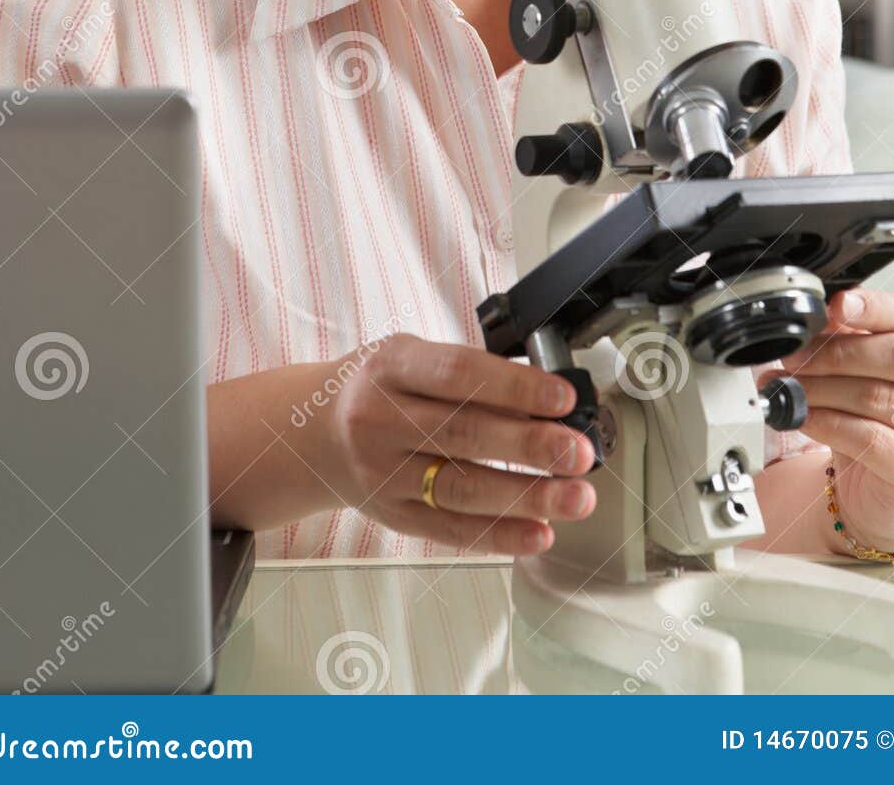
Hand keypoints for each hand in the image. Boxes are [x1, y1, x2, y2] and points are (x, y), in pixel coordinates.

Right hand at [323, 333, 597, 554]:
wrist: (313, 432)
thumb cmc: (378, 387)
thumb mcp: (411, 358)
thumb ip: (469, 376)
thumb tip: (545, 403)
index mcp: (390, 366)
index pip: (459, 374)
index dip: (515, 386)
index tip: (564, 398)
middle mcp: (380, 419)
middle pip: (464, 434)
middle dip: (531, 446)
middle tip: (580, 452)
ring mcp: (382, 472)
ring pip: (462, 489)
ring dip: (527, 497)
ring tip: (576, 497)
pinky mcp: (390, 515)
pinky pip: (450, 530)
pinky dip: (499, 535)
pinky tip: (539, 534)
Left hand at [781, 288, 893, 553]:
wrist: (887, 485)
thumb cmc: (881, 413)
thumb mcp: (867, 364)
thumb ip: (851, 332)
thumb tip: (821, 314)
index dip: (874, 308)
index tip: (836, 305)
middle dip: (836, 353)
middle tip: (794, 355)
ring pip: (878, 397)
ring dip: (821, 388)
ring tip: (787, 386)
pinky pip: (868, 439)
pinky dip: (826, 422)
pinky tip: (801, 415)